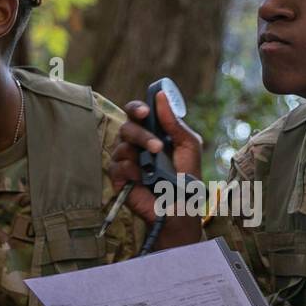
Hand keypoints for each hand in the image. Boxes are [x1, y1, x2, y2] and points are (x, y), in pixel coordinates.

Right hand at [109, 92, 203, 249]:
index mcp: (153, 133)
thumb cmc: (187, 179)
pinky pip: (116, 166)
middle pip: (127, 127)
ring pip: (120, 145)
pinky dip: (130, 171)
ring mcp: (127, 162)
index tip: (145, 111)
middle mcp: (137, 145)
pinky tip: (142, 180)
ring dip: (139, 153)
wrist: (181, 209)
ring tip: (154, 168)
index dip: (137, 108)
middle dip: (141, 134)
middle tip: (157, 147)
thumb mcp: (189, 146)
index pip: (136, 113)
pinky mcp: (119, 179)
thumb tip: (160, 95)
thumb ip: (174, 122)